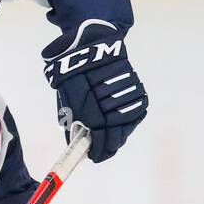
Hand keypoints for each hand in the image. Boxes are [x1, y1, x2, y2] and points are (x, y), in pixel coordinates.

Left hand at [44, 22, 148, 163]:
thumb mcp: (66, 100)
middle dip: (110, 145)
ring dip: (121, 132)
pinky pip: (136, 110)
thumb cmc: (73, 75)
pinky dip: (130, 119)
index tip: (95, 157)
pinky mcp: (135, 87)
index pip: (99, 139)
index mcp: (89, 109)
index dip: (99, 151)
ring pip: (128, 123)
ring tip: (113, 137)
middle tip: (104, 150)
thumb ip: (73, 122)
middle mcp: (109, 103)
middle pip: (117, 135)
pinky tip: (122, 122)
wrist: (91, 46)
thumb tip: (77, 143)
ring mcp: (124, 96)